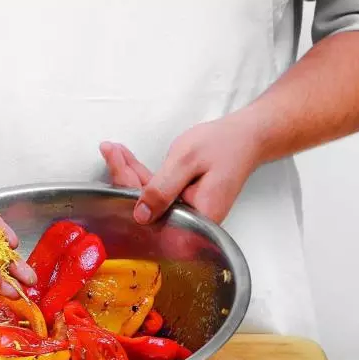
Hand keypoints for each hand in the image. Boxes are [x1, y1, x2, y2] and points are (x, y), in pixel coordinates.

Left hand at [101, 115, 262, 223]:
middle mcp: (192, 222)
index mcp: (197, 218)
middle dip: (125, 176)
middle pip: (146, 206)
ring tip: (114, 149)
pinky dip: (142, 175)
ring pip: (149, 198)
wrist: (249, 137)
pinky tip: (128, 159)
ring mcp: (187, 213)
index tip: (113, 160)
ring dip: (131, 173)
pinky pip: (157, 192)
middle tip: (109, 149)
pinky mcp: (183, 203)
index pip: (151, 212)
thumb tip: (140, 216)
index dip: (127, 186)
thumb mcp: (187, 161)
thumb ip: (162, 188)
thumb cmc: (224, 144)